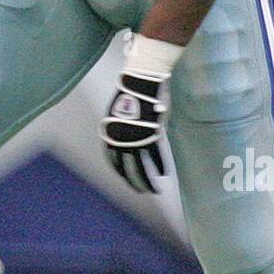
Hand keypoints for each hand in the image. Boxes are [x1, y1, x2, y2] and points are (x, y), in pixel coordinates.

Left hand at [101, 69, 169, 194]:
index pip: (113, 160)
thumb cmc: (130, 94)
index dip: (120, 172)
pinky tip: (164, 175)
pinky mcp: (150, 135)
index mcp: (110, 134)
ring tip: (153, 190)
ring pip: (140, 166)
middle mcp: (120, 139)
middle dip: (134, 181)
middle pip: (126, 167)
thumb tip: (128, 138)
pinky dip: (160, 166)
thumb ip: (122, 129)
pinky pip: (155, 156)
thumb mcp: (120, 114)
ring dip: (147, 181)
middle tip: (140, 191)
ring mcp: (135, 138)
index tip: (126, 179)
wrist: (138, 82)